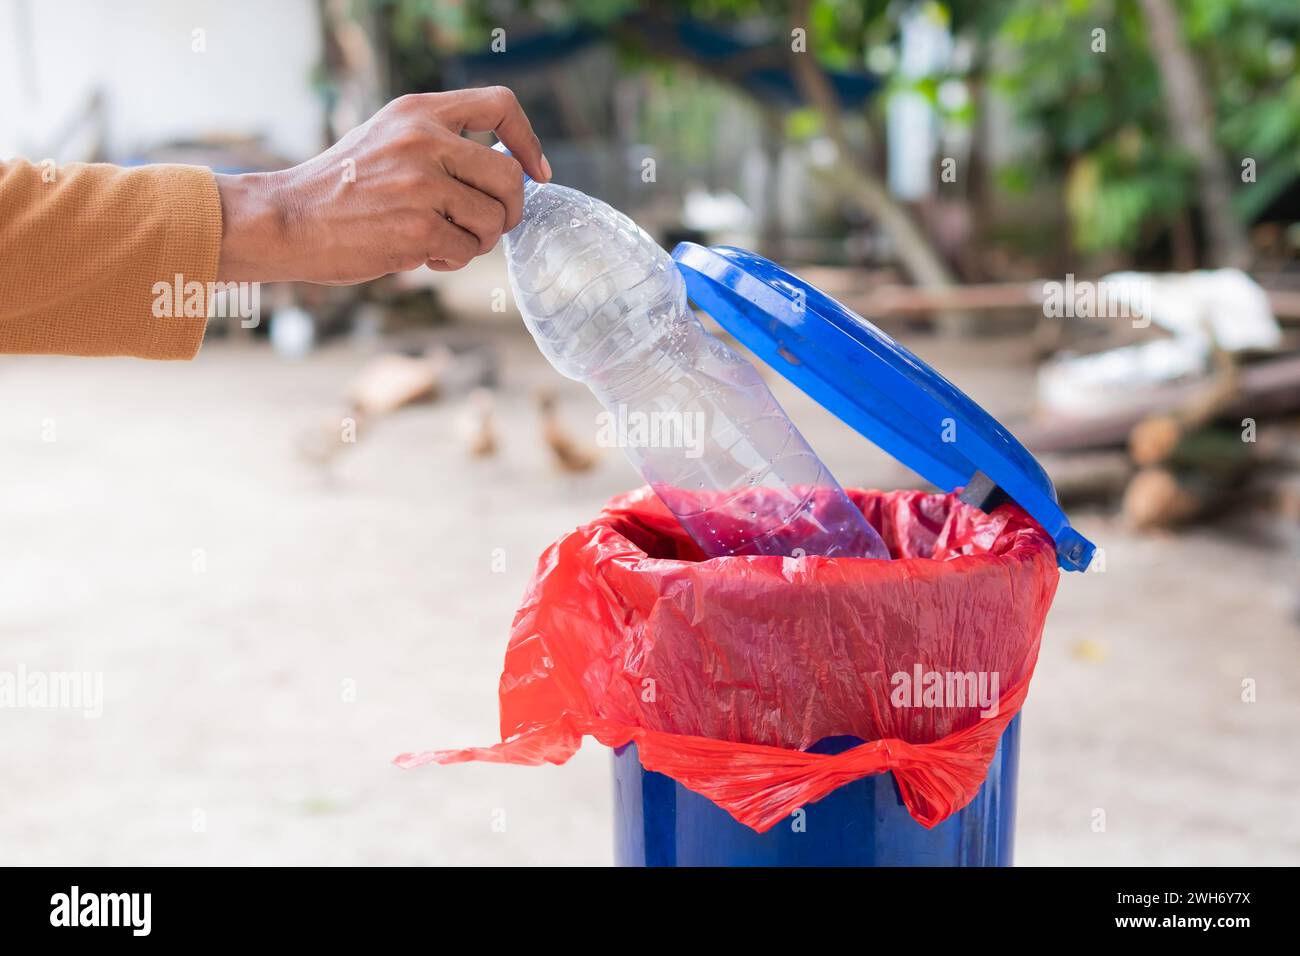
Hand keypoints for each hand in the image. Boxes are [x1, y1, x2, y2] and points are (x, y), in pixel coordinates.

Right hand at [215, 86, 549, 282]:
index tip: (536, 172)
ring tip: (442, 240)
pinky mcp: (417, 230)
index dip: (527, 141)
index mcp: (418, 111)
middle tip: (487, 224)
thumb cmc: (342, 188)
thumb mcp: (388, 139)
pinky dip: (452, 261)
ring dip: (477, 241)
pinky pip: (466, 251)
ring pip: (493, 221)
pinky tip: (424, 256)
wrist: (288, 220)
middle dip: (509, 210)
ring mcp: (421, 186)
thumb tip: (509, 171)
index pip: (500, 105)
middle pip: (509, 177)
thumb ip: (441, 143)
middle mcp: (423, 141)